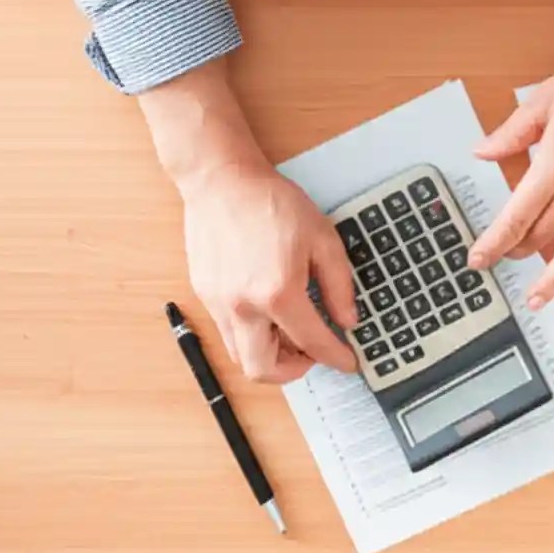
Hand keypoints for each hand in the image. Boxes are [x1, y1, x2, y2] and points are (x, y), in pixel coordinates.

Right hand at [137, 60, 356, 382]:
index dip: (335, 357)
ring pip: (241, 357)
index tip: (347, 361)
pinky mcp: (205, 296)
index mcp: (277, 292)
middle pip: (263, 370)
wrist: (222, 181)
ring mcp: (218, 304)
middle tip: (311, 352)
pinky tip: (268, 311)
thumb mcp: (322, 239)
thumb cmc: (270, 203)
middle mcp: (242, 306)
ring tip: (290, 330)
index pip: (312, 343)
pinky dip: (252, 335)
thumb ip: (339, 286)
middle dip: (292, 371)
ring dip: (269, 355)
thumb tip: (347, 320)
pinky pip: (229, 333)